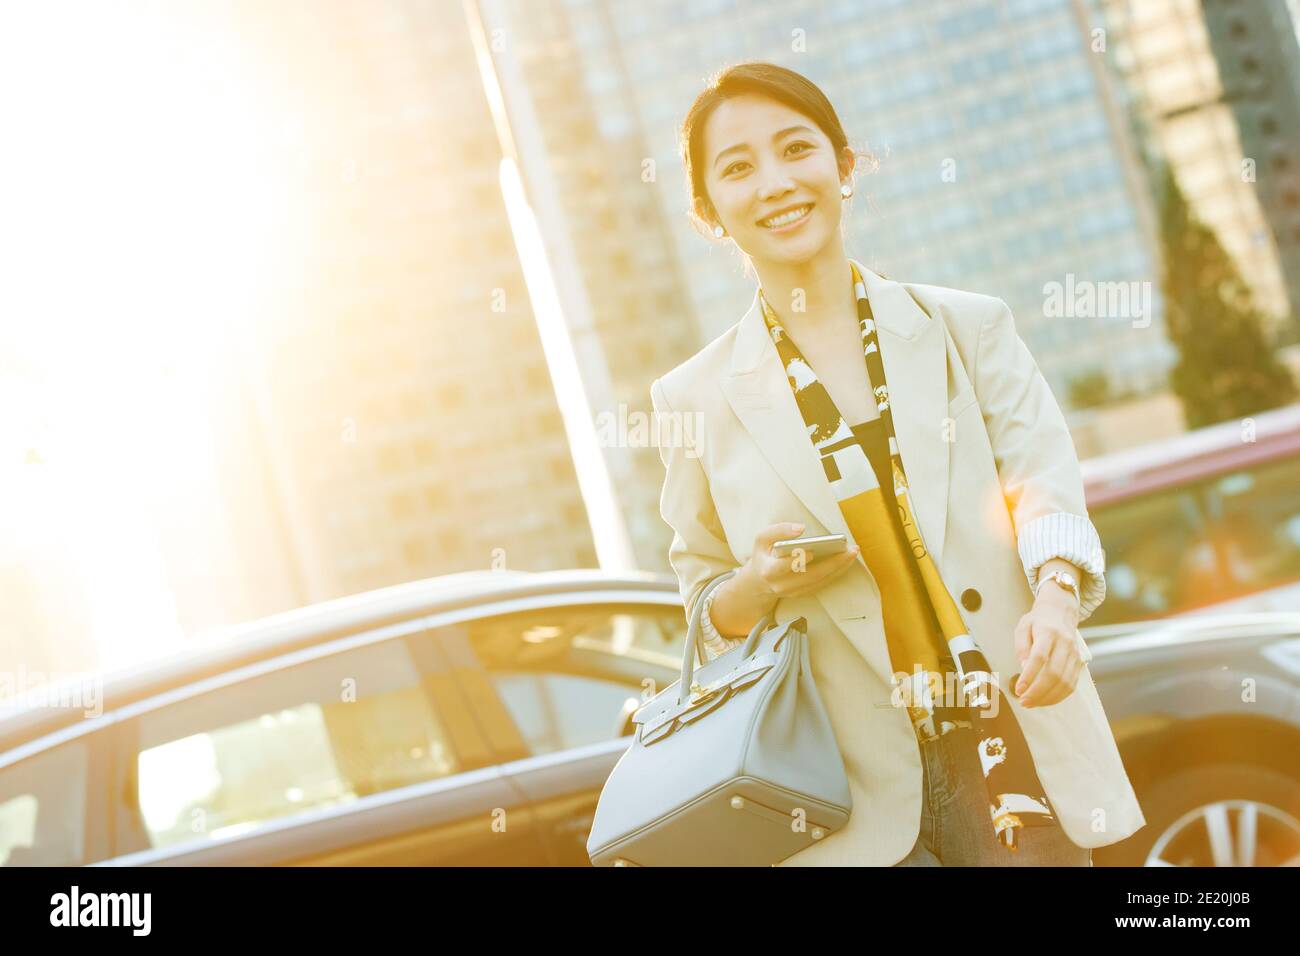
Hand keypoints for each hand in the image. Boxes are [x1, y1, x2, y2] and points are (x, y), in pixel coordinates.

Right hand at [744, 522, 860, 599]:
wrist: (759, 581)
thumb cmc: (763, 555)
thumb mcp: (761, 539)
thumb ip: (778, 530)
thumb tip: (801, 528)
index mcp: (769, 571)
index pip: (784, 567)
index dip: (798, 560)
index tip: (812, 551)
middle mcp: (782, 585)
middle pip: (811, 576)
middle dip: (833, 563)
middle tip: (850, 550)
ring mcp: (794, 592)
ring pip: (820, 581)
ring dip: (839, 568)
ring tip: (853, 553)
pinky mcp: (803, 593)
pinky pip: (822, 584)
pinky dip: (836, 573)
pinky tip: (847, 561)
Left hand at [1012, 585, 1085, 707]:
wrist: (1060, 613)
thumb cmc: (1038, 621)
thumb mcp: (1022, 627)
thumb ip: (1022, 647)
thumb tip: (1025, 668)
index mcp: (1048, 632)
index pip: (1040, 656)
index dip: (1029, 675)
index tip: (1019, 689)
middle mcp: (1065, 644)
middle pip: (1054, 673)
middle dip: (1038, 691)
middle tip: (1023, 701)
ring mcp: (1074, 654)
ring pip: (1065, 682)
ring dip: (1048, 697)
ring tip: (1031, 703)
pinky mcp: (1078, 663)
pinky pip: (1072, 685)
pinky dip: (1058, 696)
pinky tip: (1045, 700)